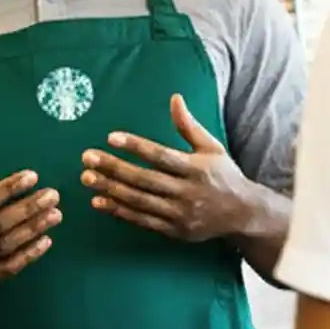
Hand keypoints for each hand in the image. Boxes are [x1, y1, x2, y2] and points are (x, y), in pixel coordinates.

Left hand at [81, 94, 252, 241]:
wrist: (242, 214)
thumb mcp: (211, 147)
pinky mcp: (174, 231)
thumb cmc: (223, 174)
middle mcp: (187, 192)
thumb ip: (189, 125)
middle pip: (144, 179)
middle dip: (114, 168)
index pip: (161, 155)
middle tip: (87, 157)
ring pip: (139, 201)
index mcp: (196, 168)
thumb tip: (174, 98)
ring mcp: (180, 214)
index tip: (111, 137)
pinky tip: (99, 201)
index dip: (135, 146)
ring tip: (87, 178)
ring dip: (110, 189)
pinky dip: (119, 211)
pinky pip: (141, 221)